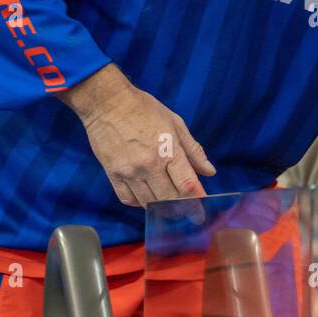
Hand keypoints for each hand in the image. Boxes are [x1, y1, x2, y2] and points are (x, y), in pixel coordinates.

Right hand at [59, 64, 215, 207]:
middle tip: (189, 213)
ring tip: (170, 206)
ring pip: (149, 203)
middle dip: (182, 209)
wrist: (108, 103)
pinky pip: (128, 199)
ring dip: (162, 207)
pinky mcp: (113, 174)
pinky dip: (139, 203)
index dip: (198, 201)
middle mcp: (149, 165)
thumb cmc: (145, 109)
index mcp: (168, 150)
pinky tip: (147, 198)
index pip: (187, 184)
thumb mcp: (176, 123)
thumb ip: (193, 150)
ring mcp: (130, 172)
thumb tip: (209, 172)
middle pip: (169, 199)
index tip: (202, 212)